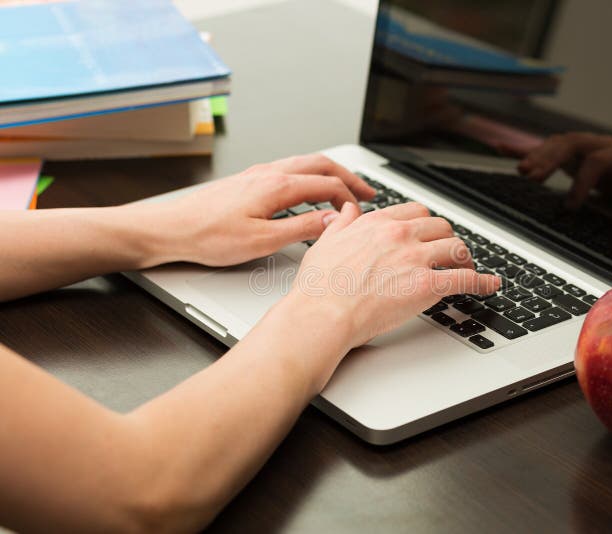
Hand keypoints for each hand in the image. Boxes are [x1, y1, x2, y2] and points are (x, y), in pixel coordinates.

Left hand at [155, 153, 375, 266]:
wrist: (171, 229)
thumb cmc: (208, 236)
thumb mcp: (262, 241)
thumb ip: (302, 229)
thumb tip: (333, 221)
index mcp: (277, 186)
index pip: (327, 184)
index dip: (350, 197)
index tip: (363, 212)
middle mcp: (269, 173)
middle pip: (320, 165)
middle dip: (348, 178)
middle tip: (368, 191)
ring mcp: (258, 174)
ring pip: (305, 164)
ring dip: (330, 175)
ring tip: (346, 189)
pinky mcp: (248, 181)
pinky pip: (290, 169)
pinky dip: (311, 176)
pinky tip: (310, 190)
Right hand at [288, 201, 499, 354]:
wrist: (322, 314)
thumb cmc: (319, 287)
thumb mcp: (325, 243)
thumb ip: (341, 224)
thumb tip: (347, 210)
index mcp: (377, 223)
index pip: (416, 212)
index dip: (427, 224)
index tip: (430, 233)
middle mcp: (400, 235)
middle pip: (441, 227)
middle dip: (447, 240)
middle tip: (449, 253)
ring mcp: (415, 259)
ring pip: (457, 248)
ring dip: (465, 259)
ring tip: (467, 269)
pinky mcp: (427, 285)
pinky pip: (466, 278)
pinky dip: (482, 282)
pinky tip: (490, 285)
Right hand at [513, 132, 611, 208]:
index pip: (596, 161)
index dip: (582, 182)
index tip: (571, 206)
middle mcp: (599, 142)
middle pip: (570, 144)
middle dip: (550, 160)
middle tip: (534, 177)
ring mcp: (582, 145)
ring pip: (555, 144)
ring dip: (537, 156)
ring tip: (522, 171)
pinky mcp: (568, 153)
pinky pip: (543, 148)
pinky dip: (522, 148)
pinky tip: (500, 148)